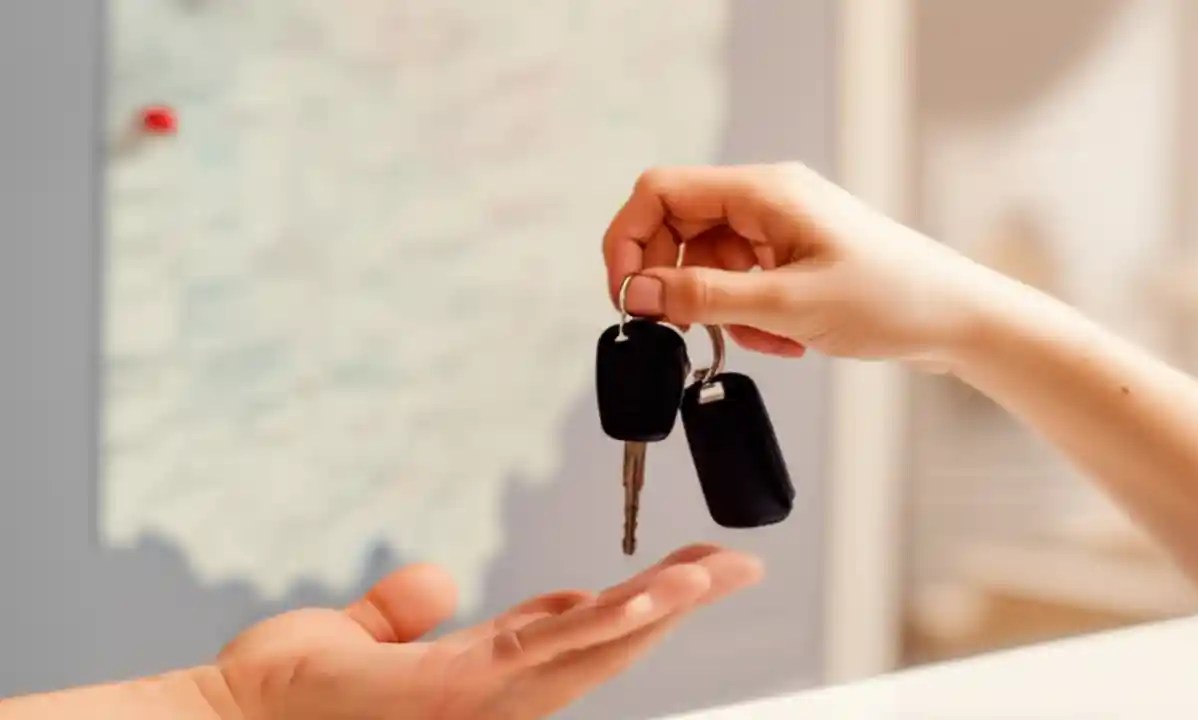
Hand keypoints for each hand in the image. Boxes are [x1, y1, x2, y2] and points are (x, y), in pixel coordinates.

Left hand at [212, 544, 761, 719]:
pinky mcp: (459, 693)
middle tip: (737, 566)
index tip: (671, 571)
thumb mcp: (355, 637)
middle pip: (603, 647)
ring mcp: (483, 699)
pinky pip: (546, 654)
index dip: (625, 605)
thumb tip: (438, 581)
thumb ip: (399, 611)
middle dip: (674, 607)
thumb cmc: (281, 694)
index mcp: (478, 678)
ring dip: (661, 610)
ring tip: (716, 571)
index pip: (570, 638)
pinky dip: (604, 626)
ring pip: (592, 650)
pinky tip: (647, 599)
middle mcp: (495, 697)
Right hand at [602, 163, 1007, 369]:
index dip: (629, 240)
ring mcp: (780, 229)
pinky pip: (741, 283)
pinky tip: (785, 341)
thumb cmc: (891, 298)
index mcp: (763, 191)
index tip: (626, 295)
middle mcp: (766, 201)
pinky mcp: (792, 258)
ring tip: (761, 339)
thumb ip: (704, 296)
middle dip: (673, 283)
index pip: (662, 192)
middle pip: (678, 229)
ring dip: (717, 308)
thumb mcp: (787, 304)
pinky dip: (748, 317)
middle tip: (680, 328)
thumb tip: (637, 292)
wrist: (958, 319)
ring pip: (708, 264)